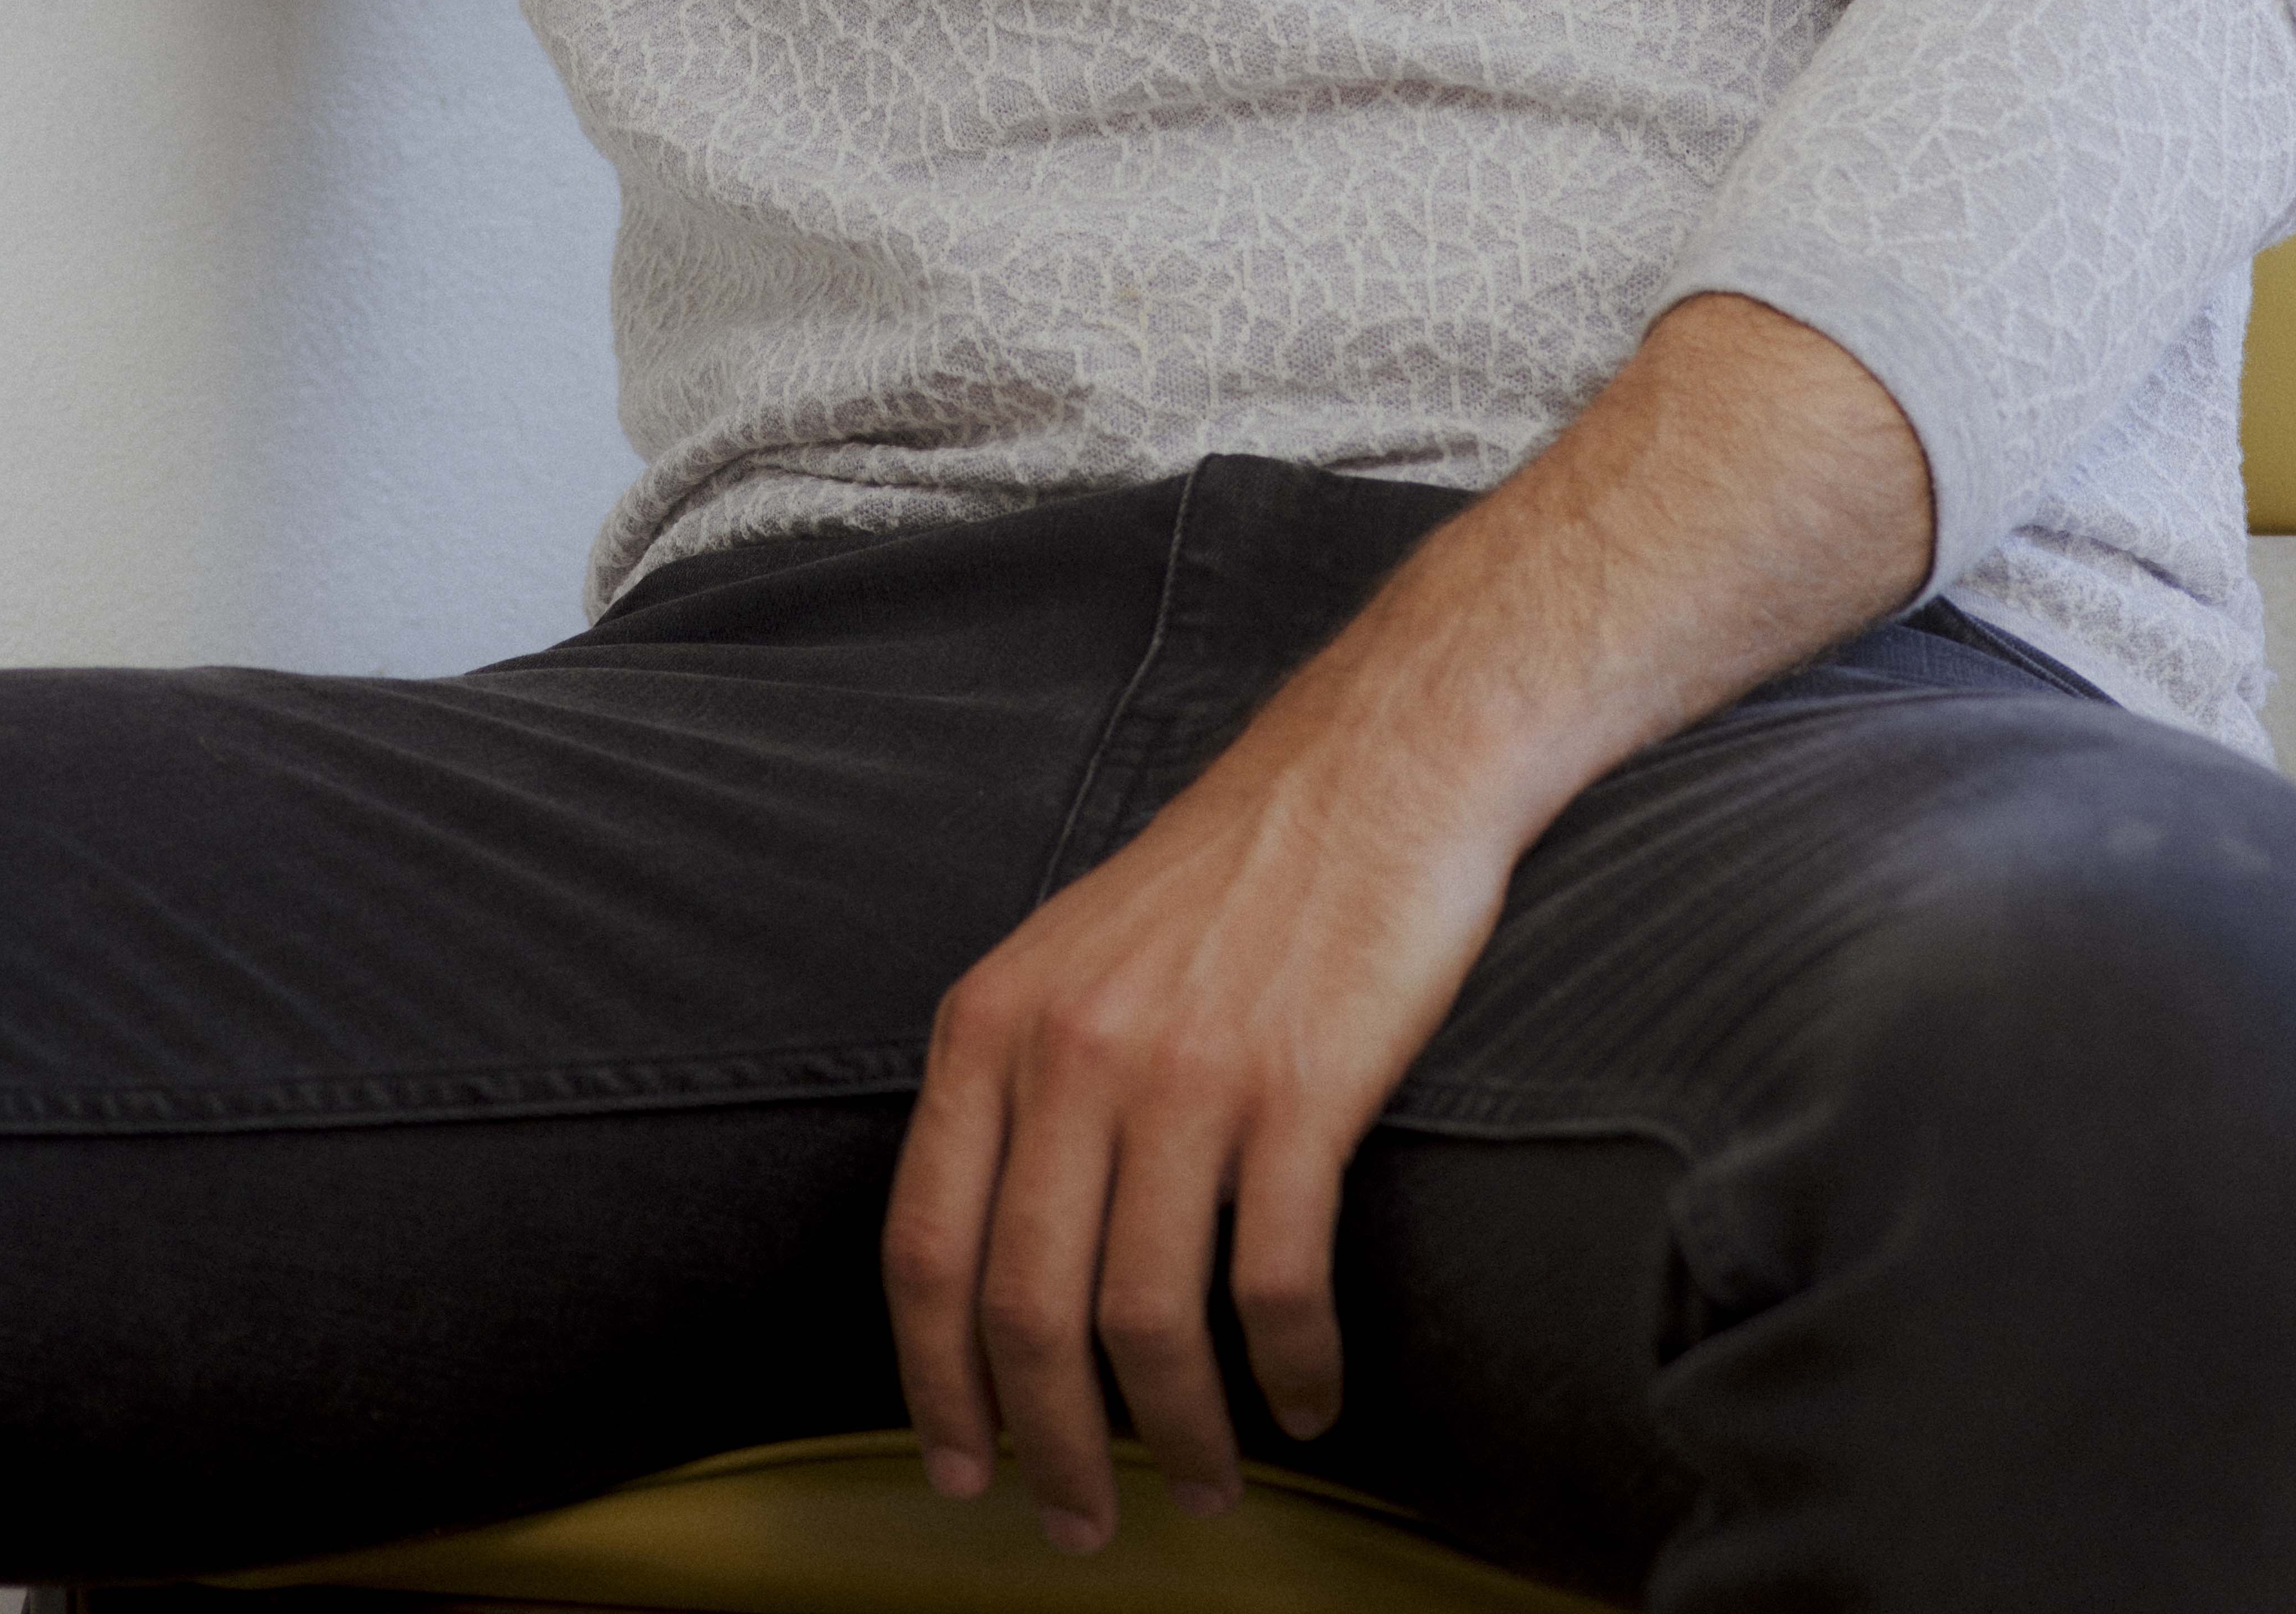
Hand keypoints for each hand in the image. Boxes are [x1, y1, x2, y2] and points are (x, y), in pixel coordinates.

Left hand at [880, 643, 1524, 1551]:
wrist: (1369, 773)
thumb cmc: (1228, 877)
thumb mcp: (1069, 957)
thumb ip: (1018, 1087)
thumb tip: (991, 1258)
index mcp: (995, 1020)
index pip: (926, 1243)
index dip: (934, 1382)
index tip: (962, 1469)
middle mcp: (1071, 1049)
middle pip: (1024, 1307)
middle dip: (1050, 1445)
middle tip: (1082, 1521)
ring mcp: (1186, 1072)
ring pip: (1143, 1319)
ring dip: (1177, 1433)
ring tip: (1206, 1483)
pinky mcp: (1300, 1091)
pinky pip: (1273, 1286)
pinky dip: (1290, 1373)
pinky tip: (1308, 1400)